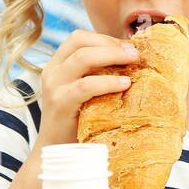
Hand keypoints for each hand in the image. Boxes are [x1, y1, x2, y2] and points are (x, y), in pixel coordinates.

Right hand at [35, 31, 138, 146]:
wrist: (57, 150)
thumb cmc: (80, 118)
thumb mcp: (87, 90)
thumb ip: (99, 73)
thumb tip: (134, 57)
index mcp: (58, 64)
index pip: (79, 38)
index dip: (105, 38)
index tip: (129, 46)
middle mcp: (52, 71)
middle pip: (80, 42)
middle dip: (111, 43)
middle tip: (136, 52)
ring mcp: (54, 86)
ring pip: (82, 58)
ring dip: (112, 55)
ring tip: (134, 60)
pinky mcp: (60, 103)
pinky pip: (85, 86)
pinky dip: (108, 82)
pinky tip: (125, 84)